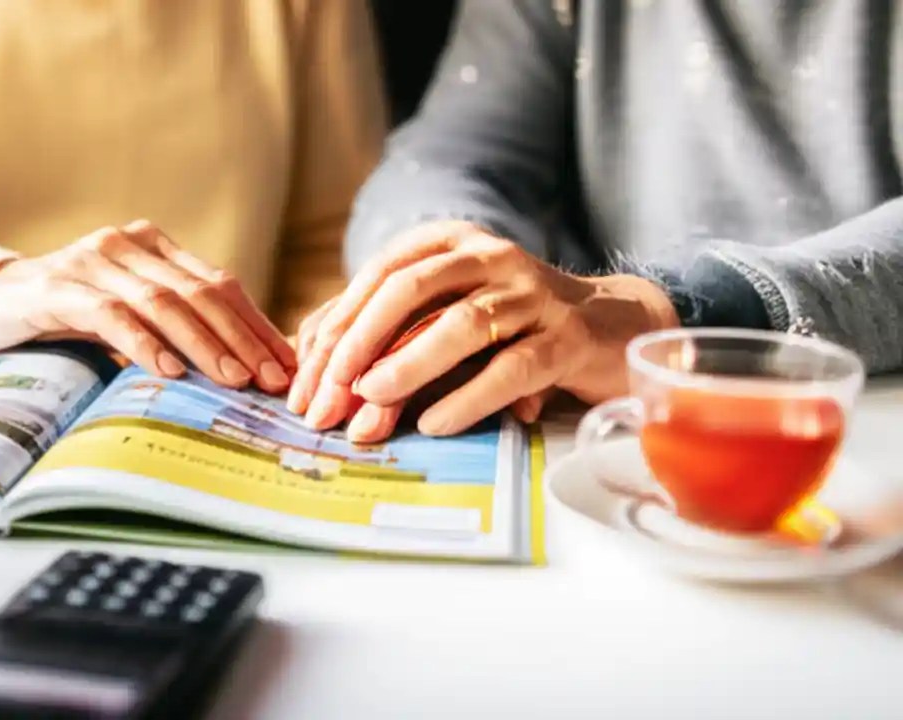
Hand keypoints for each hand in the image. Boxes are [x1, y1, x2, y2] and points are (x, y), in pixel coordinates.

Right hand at [0, 220, 295, 391]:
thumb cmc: (68, 319)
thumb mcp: (129, 318)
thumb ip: (176, 328)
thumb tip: (245, 370)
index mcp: (153, 246)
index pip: (218, 284)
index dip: (257, 324)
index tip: (288, 364)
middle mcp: (127, 244)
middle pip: (199, 291)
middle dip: (242, 338)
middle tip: (271, 379)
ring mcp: (91, 261)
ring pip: (162, 302)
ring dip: (204, 343)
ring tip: (233, 380)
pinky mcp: (56, 287)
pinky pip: (110, 314)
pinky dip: (143, 342)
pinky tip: (169, 370)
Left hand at [287, 221, 677, 440]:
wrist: (614, 328)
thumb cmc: (512, 325)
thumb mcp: (446, 313)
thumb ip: (386, 330)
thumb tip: (312, 364)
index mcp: (452, 243)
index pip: (380, 275)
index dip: (337, 326)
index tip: (306, 382)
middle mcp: (492, 257)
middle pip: (410, 289)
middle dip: (359, 342)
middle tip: (327, 393)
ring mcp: (534, 295)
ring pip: (462, 323)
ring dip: (410, 363)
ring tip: (371, 398)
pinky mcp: (569, 339)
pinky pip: (513, 367)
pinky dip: (469, 397)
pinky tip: (435, 423)